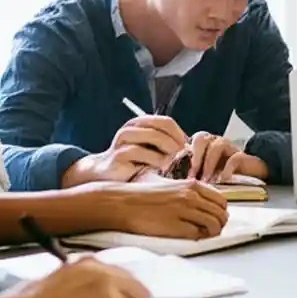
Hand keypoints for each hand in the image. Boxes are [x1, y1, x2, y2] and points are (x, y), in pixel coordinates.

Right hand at [62, 115, 187, 185]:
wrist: (105, 176)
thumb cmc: (133, 164)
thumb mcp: (150, 151)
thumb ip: (166, 144)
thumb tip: (191, 145)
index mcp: (139, 123)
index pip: (166, 122)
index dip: (179, 134)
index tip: (185, 150)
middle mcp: (130, 128)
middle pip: (161, 127)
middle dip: (175, 142)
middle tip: (180, 157)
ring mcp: (123, 140)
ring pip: (154, 136)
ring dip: (167, 150)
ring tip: (169, 163)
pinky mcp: (118, 155)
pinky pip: (142, 152)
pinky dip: (155, 161)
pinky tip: (158, 169)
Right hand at [87, 178, 228, 238]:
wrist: (124, 203)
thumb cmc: (145, 197)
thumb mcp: (172, 187)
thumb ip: (191, 194)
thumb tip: (208, 208)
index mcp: (192, 186)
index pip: (221, 201)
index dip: (220, 212)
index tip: (212, 218)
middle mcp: (191, 196)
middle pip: (221, 214)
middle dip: (219, 224)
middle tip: (208, 230)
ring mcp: (184, 211)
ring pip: (214, 225)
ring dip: (211, 233)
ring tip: (200, 235)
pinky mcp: (176, 226)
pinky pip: (198, 234)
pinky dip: (197, 238)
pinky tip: (188, 237)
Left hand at [184, 132, 269, 182]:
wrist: (249, 175)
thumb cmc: (221, 176)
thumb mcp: (204, 174)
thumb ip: (192, 174)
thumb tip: (175, 183)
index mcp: (203, 145)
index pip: (189, 142)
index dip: (181, 155)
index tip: (177, 173)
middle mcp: (214, 142)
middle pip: (201, 138)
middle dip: (195, 157)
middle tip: (191, 175)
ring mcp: (229, 147)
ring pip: (217, 146)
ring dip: (209, 164)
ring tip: (206, 181)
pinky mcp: (242, 156)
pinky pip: (234, 158)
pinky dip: (227, 169)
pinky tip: (223, 180)